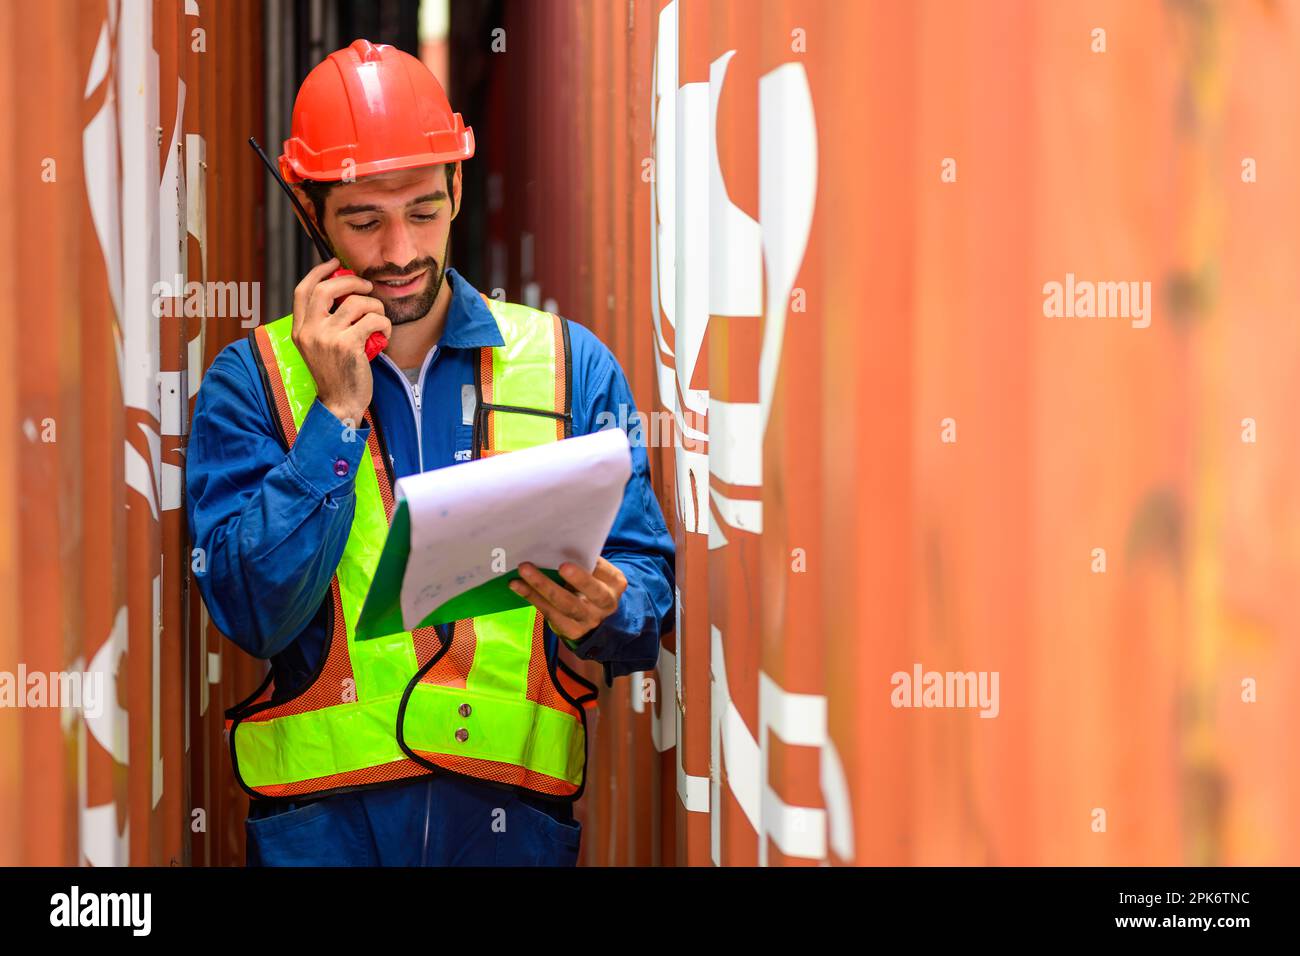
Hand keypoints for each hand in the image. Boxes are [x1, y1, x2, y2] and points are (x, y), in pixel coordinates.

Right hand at [291, 258, 390, 425]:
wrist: (340, 405)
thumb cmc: (336, 375)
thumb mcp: (319, 347)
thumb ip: (323, 323)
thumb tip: (342, 294)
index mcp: (299, 330)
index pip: (302, 290)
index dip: (319, 271)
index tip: (335, 264)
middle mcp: (309, 331)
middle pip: (327, 289)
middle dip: (351, 281)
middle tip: (366, 286)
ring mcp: (327, 338)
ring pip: (356, 303)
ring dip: (374, 305)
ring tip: (379, 317)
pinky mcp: (348, 346)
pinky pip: (372, 320)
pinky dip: (384, 323)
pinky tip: (385, 333)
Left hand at [509, 557, 627, 642]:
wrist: (594, 617)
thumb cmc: (589, 584)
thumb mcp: (596, 573)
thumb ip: (584, 561)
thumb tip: (556, 542)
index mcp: (615, 583)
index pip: (606, 572)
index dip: (595, 565)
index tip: (578, 556)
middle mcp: (606, 604)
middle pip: (592, 592)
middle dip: (577, 579)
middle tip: (561, 566)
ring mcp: (589, 620)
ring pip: (566, 604)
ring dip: (543, 586)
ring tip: (524, 570)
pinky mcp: (571, 630)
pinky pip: (549, 612)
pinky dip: (531, 597)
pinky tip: (517, 585)